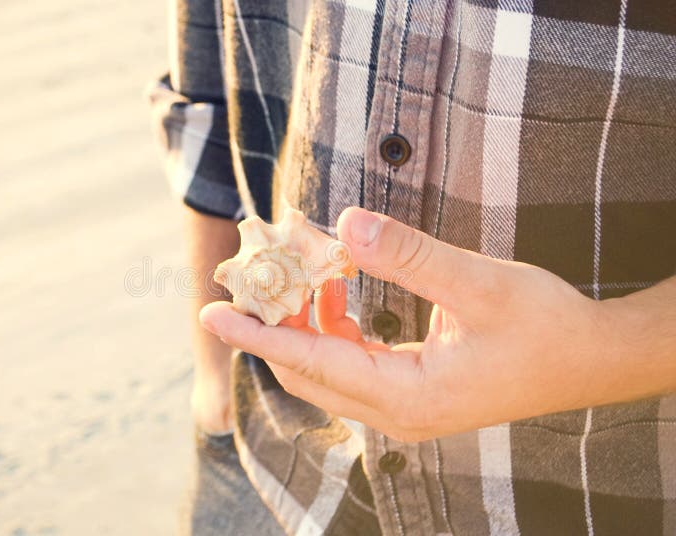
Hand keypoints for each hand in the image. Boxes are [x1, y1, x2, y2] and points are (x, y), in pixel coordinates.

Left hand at [199, 207, 637, 441]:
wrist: (591, 360)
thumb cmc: (545, 327)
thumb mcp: (478, 285)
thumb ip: (409, 256)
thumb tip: (344, 225)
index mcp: (407, 397)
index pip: (311, 362)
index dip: (258, 333)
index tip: (212, 313)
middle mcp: (396, 414)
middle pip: (309, 370)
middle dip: (274, 323)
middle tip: (248, 276)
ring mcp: (403, 408)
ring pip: (327, 368)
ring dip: (304, 321)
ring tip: (292, 271)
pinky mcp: (413, 393)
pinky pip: (352, 363)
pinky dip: (333, 327)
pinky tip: (334, 290)